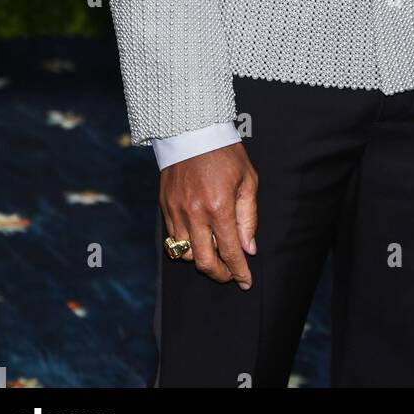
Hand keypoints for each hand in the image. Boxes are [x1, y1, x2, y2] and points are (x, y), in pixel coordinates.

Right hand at [159, 141, 257, 287]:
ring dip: (202, 260)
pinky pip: (174, 239)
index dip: (239, 271)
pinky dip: (186, 246)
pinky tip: (199, 240)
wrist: (192, 131)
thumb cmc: (225, 154)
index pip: (230, 251)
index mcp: (219, 207)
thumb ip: (248, 218)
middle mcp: (195, 213)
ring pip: (185, 254)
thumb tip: (249, 248)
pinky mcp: (165, 207)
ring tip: (215, 254)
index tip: (245, 282)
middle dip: (219, 274)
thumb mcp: (247, 180)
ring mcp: (177, 211)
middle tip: (230, 274)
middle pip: (204, 261)